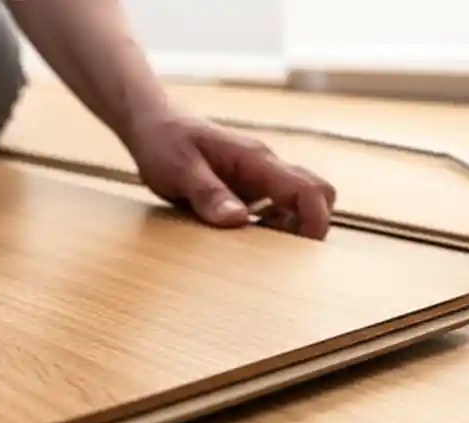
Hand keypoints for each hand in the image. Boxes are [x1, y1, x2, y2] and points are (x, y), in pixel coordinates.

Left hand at [124, 111, 336, 239]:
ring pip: (298, 203)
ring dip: (290, 230)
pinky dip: (271, 228)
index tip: (301, 250)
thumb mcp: (179, 170)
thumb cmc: (164, 140)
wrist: (152, 122)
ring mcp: (259, 177)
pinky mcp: (248, 187)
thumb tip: (239, 220)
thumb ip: (209, 194)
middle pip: (316, 194)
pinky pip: (275, 208)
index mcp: (256, 160)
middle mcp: (265, 167)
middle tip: (281, 255)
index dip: (316, 221)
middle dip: (311, 226)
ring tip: (258, 253)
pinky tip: (243, 241)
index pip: (309, 188)